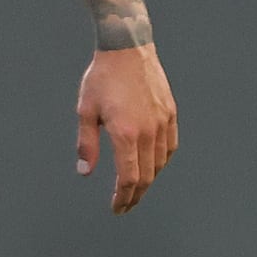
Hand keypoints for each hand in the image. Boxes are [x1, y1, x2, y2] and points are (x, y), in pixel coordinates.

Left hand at [75, 43, 176, 213]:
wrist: (128, 49)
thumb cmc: (103, 78)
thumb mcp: (85, 111)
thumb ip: (86, 145)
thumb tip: (86, 173)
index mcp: (126, 133)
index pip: (129, 177)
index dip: (123, 197)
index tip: (117, 208)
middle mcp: (148, 131)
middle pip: (147, 175)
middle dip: (136, 195)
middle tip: (125, 206)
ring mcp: (162, 122)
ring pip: (161, 163)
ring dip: (149, 180)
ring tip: (137, 189)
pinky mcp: (170, 113)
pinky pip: (170, 146)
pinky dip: (162, 161)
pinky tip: (154, 164)